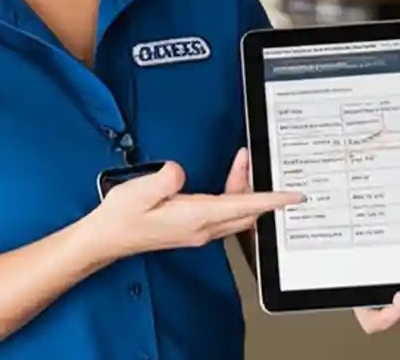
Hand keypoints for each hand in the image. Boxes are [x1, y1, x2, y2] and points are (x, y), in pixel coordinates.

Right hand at [88, 155, 302, 260]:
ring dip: (243, 188)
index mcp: (194, 218)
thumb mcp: (139, 191)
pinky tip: (225, 182)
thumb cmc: (120, 218)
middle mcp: (201, 229)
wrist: (106, 238)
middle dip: (259, 187)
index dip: (271, 200)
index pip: (243, 207)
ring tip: (239, 162)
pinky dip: (232, 195)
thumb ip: (166, 178)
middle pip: (246, 211)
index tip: (293, 196)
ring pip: (236, 212)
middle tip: (255, 161)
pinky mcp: (192, 229)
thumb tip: (181, 171)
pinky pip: (224, 213)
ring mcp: (198, 231)